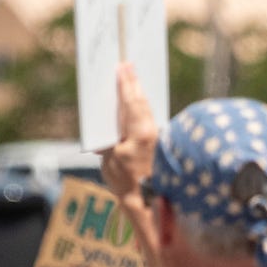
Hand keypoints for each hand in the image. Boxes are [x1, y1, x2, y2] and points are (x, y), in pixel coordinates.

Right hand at [100, 62, 158, 204]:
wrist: (150, 202)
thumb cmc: (128, 182)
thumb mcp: (110, 159)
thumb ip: (108, 140)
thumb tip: (107, 130)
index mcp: (140, 132)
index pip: (131, 101)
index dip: (126, 83)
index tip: (123, 66)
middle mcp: (152, 131)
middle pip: (141, 101)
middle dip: (134, 84)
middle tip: (129, 64)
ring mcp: (157, 137)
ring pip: (146, 110)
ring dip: (139, 95)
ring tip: (133, 80)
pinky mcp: (158, 143)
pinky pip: (148, 121)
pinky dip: (141, 110)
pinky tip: (137, 106)